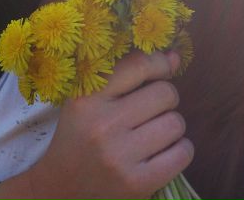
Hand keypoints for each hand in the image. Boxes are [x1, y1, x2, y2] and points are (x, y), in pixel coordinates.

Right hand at [0, 51, 193, 199]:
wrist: (60, 190)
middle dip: (165, 99)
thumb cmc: (80, 135)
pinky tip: (164, 152)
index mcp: (87, 97)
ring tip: (154, 132)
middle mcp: (103, 125)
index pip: (140, 65)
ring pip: (176, 123)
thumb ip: (129, 72)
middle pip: (165, 93)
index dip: (160, 63)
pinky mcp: (136, 184)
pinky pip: (182, 153)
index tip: (162, 69)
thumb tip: (174, 57)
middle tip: (152, 109)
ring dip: (172, 126)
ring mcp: (119, 156)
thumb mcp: (90, 97)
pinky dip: (180, 150)